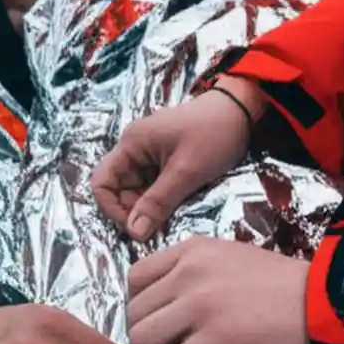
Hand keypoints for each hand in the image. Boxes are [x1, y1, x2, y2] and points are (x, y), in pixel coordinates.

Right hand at [93, 76, 265, 241]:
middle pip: (119, 188)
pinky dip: (161, 198)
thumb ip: (157, 203)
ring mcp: (149, 152)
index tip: (137, 226)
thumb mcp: (185, 172)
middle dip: (135, 210)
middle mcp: (134, 147)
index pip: (102, 182)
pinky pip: (153, 184)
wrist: (241, 109)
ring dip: (150, 205)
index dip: (113, 208)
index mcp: (131, 144)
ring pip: (137, 189)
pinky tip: (178, 203)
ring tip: (173, 213)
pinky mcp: (164, 158)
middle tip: (160, 224)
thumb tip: (134, 234)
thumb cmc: (213, 135)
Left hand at [126, 237, 312, 343]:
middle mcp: (189, 272)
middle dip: (146, 340)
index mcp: (192, 250)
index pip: (135, 277)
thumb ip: (197, 275)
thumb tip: (168, 310)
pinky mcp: (215, 339)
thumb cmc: (288, 288)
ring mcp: (200, 305)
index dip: (141, 308)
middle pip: (134, 313)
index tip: (160, 325)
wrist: (328, 304)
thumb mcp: (234, 261)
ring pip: (141, 340)